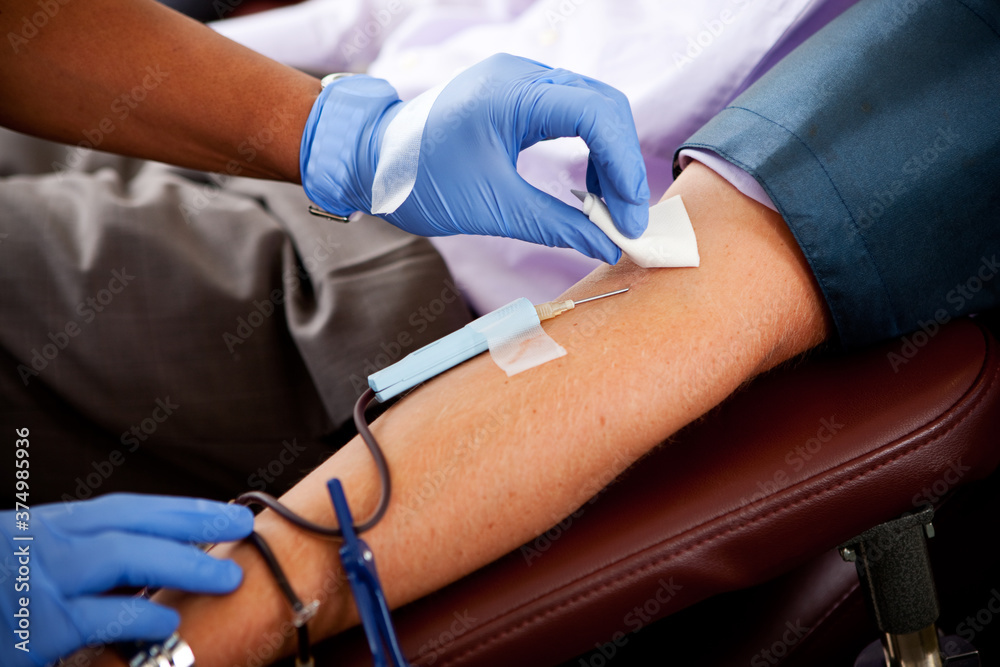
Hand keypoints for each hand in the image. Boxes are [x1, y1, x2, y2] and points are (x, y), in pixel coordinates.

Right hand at [0, 494, 252, 666]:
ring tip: (226, 576)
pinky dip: (138, 616)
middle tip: (242, 527)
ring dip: (180, 564)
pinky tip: (169, 621)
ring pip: (121, 559)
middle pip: (132, 524)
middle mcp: (49, 544)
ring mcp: (41, 582)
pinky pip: (98, 616)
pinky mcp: (35, 627)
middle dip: (193, 523)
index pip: (128, 509)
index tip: (226, 511)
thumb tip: (159, 566)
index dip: (181, 509)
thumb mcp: (40, 560)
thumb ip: (90, 559)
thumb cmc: (2, 588)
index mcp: (54, 527)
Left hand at [300, 53, 649, 263]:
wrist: (367, 159)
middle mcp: (521, 75)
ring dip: (608, 158)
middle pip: (604, 108)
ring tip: (607, 209)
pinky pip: (570, 113)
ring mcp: (519, 81)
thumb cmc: (416, 180)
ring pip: (592, 109)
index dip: (624, 168)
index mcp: (511, 93)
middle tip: (627, 218)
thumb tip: (606, 245)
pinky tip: (585, 188)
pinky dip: (588, 150)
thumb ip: (556, 225)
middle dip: (623, 164)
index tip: (630, 218)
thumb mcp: (491, 209)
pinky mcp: (515, 96)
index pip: (597, 115)